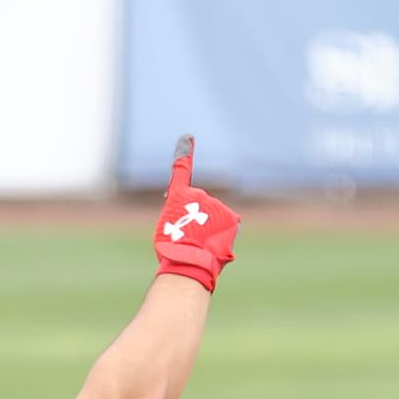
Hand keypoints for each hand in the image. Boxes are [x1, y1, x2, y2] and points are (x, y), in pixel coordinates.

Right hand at [151, 135, 239, 292]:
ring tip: (201, 246)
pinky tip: (214, 246)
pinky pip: (227, 226)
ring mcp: (216, 205)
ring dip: (211, 230)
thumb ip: (181, 219)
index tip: (187, 137)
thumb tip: (199, 225)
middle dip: (199, 221)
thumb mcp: (167, 230)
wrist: (187, 260)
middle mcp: (199, 195)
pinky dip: (222, 236)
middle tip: (190, 239)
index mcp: (178, 196)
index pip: (181, 171)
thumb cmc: (172, 251)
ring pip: (215, 218)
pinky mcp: (231, 217)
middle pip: (201, 207)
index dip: (184, 154)